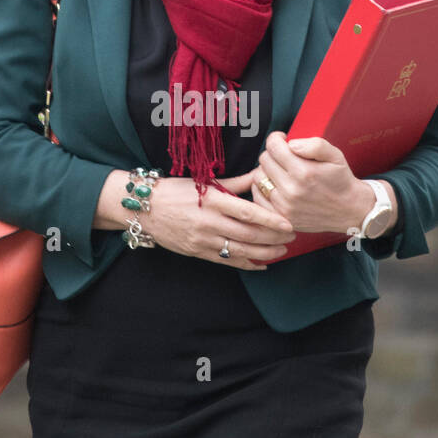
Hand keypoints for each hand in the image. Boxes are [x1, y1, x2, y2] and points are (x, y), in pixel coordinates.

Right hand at [139, 169, 296, 270]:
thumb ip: (236, 182)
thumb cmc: (176, 191)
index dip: (270, 220)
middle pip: (248, 234)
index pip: (247, 212)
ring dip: (265, 253)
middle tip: (292, 236)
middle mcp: (208, 222)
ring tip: (282, 250)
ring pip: (240, 251)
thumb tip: (261, 173)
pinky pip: (227, 261)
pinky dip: (247, 264)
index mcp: (212, 200)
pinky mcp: (198, 252)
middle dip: (274, 238)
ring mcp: (203, 240)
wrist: (145, 209)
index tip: (288, 223)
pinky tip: (262, 264)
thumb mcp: (205, 182)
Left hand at [249, 131, 373, 235]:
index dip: (276, 139)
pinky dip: (262, 188)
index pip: (273, 147)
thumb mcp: (335, 156)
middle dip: (273, 154)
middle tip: (284, 156)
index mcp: (304, 172)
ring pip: (258, 178)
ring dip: (266, 170)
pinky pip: (258, 197)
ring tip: (280, 170)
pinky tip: (275, 185)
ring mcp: (284, 205)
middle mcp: (292, 190)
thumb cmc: (341, 181)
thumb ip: (314, 145)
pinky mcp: (281, 217)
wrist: (349, 210)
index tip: (282, 140)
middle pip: (264, 160)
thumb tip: (291, 144)